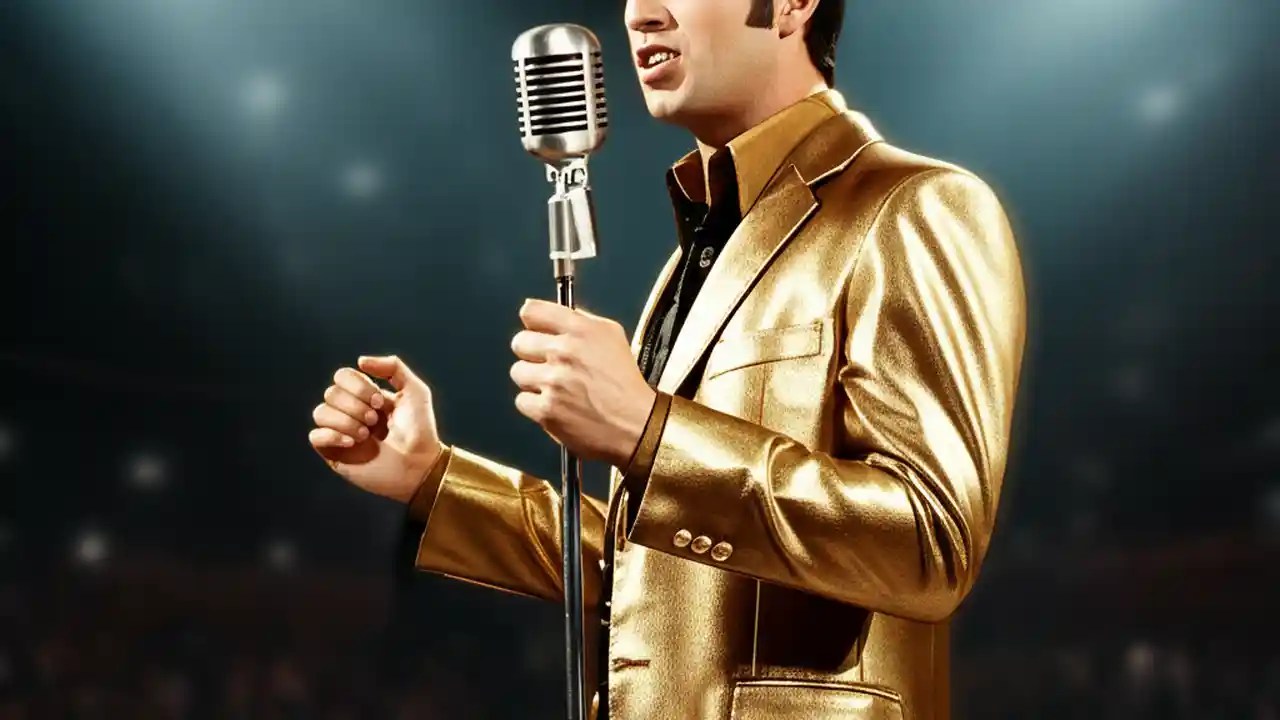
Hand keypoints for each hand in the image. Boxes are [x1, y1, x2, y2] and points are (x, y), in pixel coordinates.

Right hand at [308, 355, 443, 503]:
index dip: (359, 386)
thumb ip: (393, 367)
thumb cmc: (420, 431)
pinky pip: (315, 436)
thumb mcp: (415, 391)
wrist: (419, 465)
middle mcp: (350, 411)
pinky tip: (351, 442)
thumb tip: (360, 361)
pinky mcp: (334, 453)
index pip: (342, 376)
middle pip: (331, 392)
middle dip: (355, 405)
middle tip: (375, 420)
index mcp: (365, 396)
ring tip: (366, 434)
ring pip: (320, 412)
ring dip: (345, 421)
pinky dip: (331, 435)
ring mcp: (340, 432)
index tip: (380, 402)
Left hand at [510, 299, 655, 466]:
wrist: (637, 425)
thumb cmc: (625, 384)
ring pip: (518, 372)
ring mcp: (553, 382)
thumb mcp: (612, 337)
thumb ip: (582, 321)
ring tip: (555, 389)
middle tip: (549, 366)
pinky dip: (536, 406)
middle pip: (520, 342)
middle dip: (532, 354)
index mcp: (581, 330)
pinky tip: (556, 406)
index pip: (532, 311)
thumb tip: (553, 317)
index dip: (533, 322)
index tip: (536, 331)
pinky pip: (522, 400)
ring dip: (533, 381)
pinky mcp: (546, 410)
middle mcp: (564, 352)